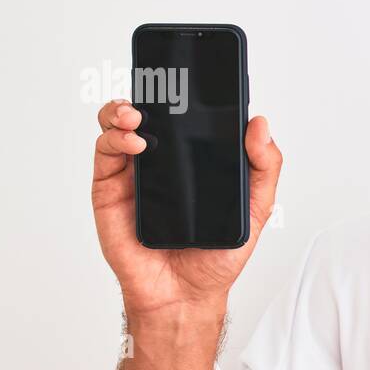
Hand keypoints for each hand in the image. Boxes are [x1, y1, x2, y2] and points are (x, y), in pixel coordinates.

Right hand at [91, 99, 282, 316]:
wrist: (184, 295)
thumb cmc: (217, 257)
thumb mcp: (255, 210)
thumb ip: (264, 168)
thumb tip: (260, 124)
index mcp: (195, 162)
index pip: (187, 117)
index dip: (185, 92)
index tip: (192, 73)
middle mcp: (163, 162)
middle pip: (147, 113)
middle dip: (148, 92)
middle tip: (158, 89)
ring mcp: (135, 174)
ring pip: (118, 126)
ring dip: (123, 110)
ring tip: (137, 116)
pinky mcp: (111, 191)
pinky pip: (105, 154)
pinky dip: (114, 139)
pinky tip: (134, 142)